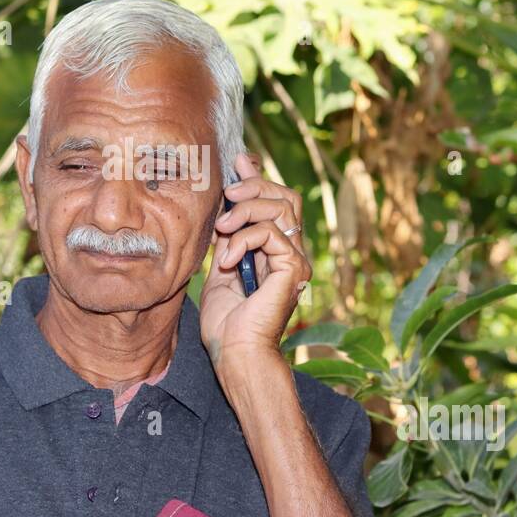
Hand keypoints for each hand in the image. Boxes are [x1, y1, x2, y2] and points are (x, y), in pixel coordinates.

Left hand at [199, 154, 311, 391]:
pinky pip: (272, 234)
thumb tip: (223, 207)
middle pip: (286, 197)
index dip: (259, 178)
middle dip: (255, 187)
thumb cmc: (226, 323)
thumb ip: (226, 238)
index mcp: (274, 250)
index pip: (276, 201)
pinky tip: (228, 259)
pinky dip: (244, 239)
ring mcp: (296, 261)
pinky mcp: (293, 270)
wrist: (235, 354)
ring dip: (245, 212)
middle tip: (227, 194)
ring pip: (281, 209)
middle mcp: (291, 252)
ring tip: (221, 232)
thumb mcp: (220, 268)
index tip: (239, 162)